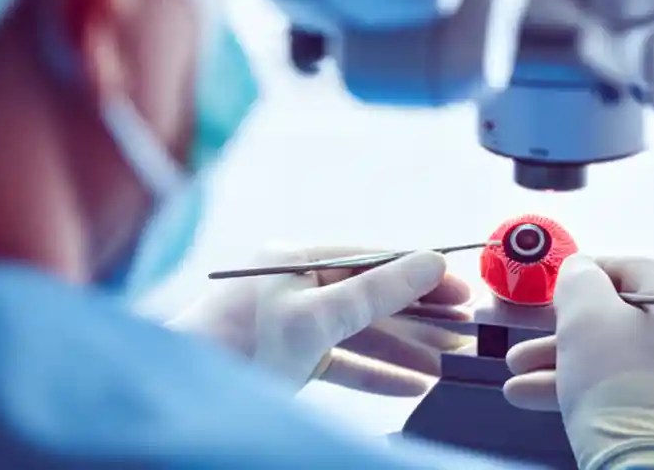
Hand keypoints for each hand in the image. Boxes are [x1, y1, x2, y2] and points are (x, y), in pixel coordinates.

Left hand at [170, 247, 472, 395]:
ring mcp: (290, 323)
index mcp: (295, 260)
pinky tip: (410, 385)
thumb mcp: (317, 319)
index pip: (373, 260)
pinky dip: (375, 373)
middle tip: (465, 333)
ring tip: (448, 365)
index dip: (420, 276)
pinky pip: (341, 362)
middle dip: (420, 318)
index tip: (461, 292)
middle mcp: (294, 286)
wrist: (188, 393)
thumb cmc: (239, 346)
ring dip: (404, 349)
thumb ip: (376, 292)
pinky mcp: (287, 358)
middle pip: (371, 298)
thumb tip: (429, 262)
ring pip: (360, 333)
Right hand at [503, 256, 653, 468]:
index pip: (629, 270)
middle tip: (522, 351)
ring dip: (567, 367)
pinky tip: (540, 400)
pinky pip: (640, 390)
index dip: (581, 277)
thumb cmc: (619, 382)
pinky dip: (596, 392)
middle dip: (562, 336)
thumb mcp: (585, 317)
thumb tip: (582, 272)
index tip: (545, 295)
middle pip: (623, 322)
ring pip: (625, 360)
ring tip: (517, 385)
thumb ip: (578, 280)